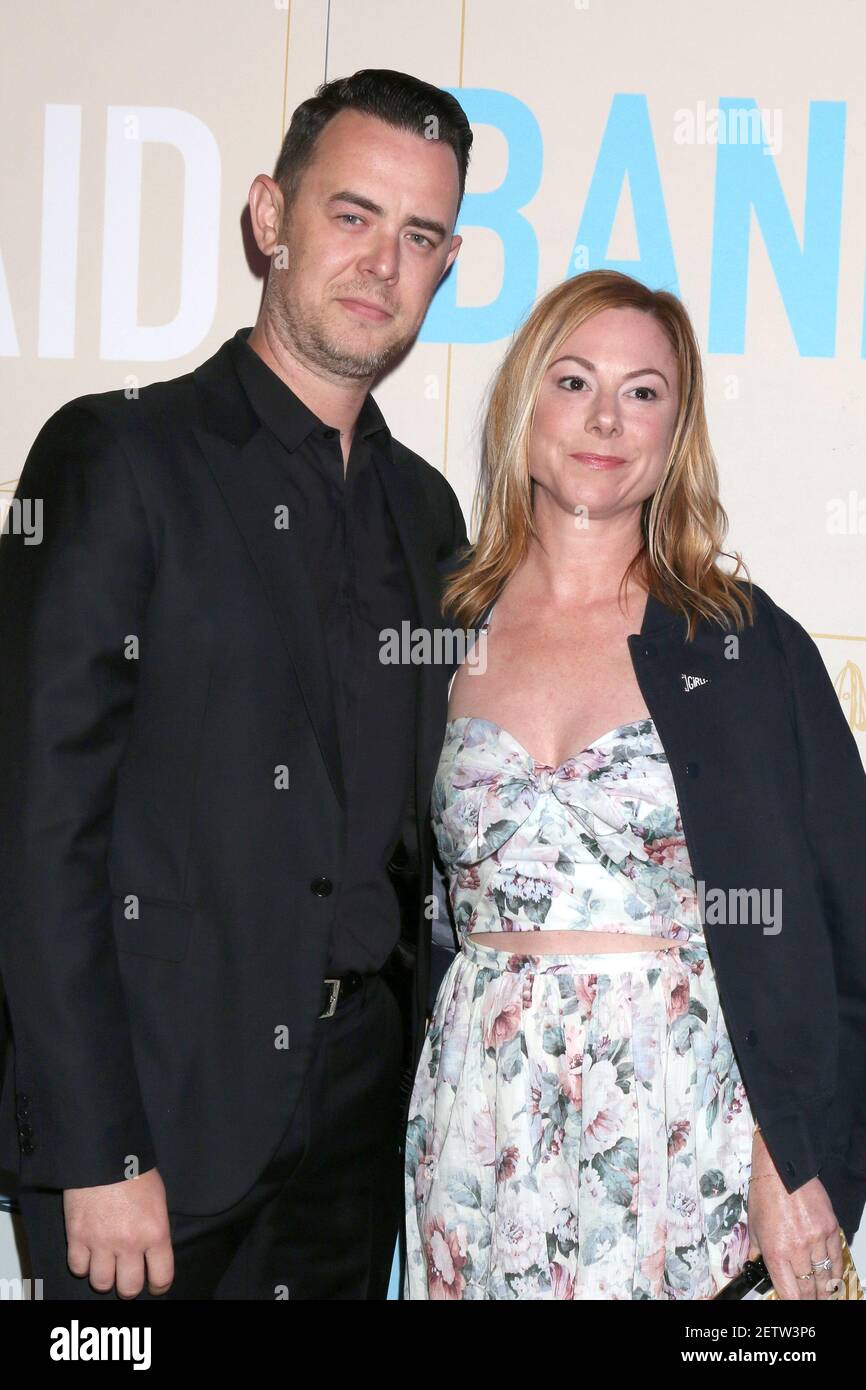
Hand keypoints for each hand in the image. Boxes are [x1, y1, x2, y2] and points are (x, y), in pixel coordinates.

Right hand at [63, 1167, 173, 1297]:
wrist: (104, 1153)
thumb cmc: (136, 1170)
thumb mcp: (158, 1199)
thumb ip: (156, 1229)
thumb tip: (153, 1251)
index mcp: (155, 1232)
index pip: (161, 1277)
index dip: (159, 1285)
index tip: (155, 1284)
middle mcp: (129, 1243)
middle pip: (129, 1288)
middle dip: (130, 1286)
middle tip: (128, 1277)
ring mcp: (100, 1242)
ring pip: (101, 1284)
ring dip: (105, 1277)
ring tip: (107, 1266)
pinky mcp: (77, 1237)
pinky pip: (78, 1268)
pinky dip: (83, 1265)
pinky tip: (88, 1255)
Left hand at [747, 1133, 842, 1300]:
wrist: (781, 1170)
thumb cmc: (765, 1194)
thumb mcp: (753, 1226)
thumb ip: (755, 1251)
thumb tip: (754, 1264)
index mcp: (776, 1252)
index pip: (789, 1292)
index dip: (791, 1301)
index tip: (792, 1301)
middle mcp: (797, 1249)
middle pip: (809, 1289)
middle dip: (809, 1299)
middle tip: (809, 1300)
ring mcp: (816, 1239)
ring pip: (825, 1277)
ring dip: (824, 1290)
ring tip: (822, 1296)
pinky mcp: (830, 1228)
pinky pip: (836, 1258)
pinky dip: (835, 1271)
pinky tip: (832, 1278)